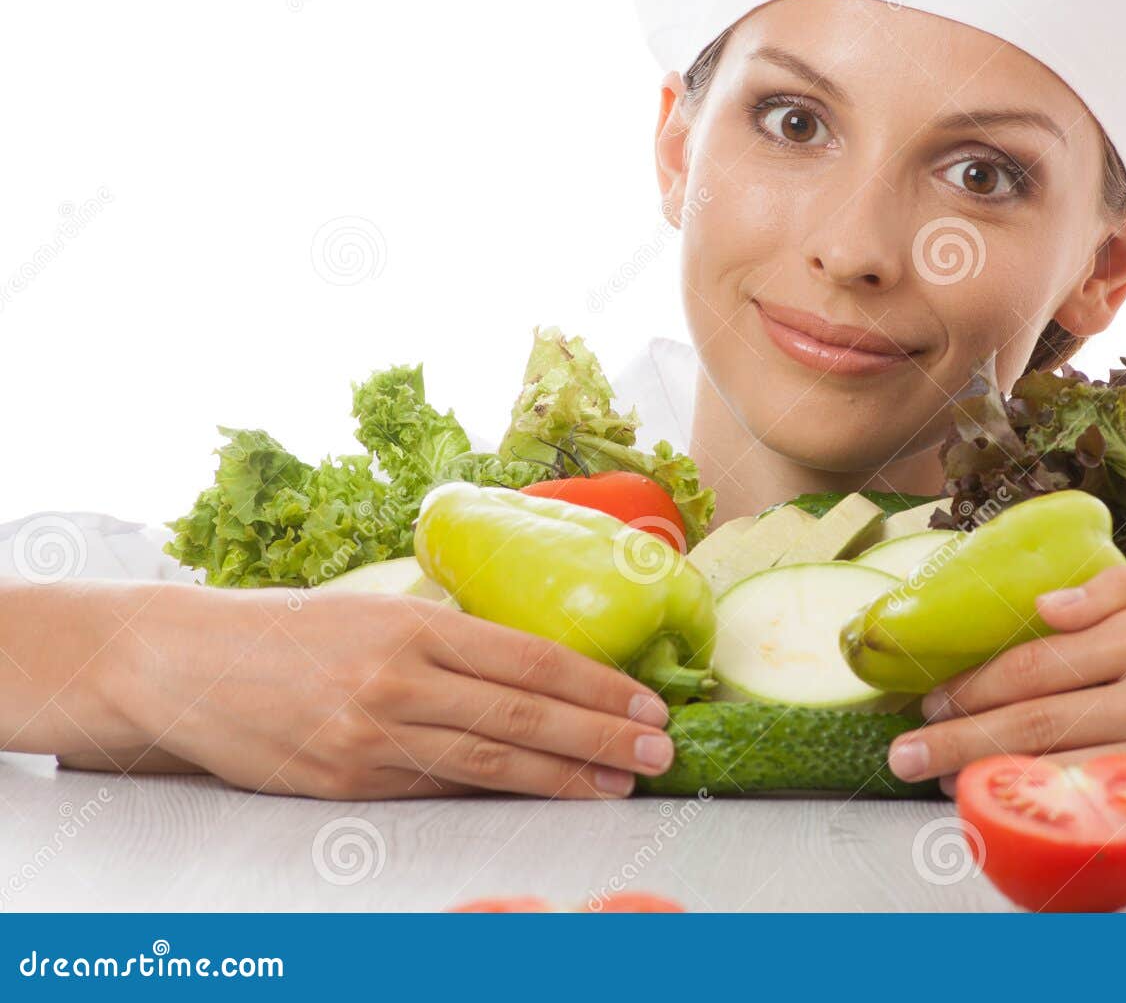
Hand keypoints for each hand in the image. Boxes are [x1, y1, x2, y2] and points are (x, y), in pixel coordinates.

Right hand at [93, 582, 675, 799]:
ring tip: (621, 782)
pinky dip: (500, 793)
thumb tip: (535, 671)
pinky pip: (439, 787)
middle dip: (603, 735)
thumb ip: (449, 640)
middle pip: (526, 714)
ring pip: (492, 762)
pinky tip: (545, 796)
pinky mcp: (348, 782)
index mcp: (414, 623)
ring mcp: (372, 736)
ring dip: (567, 776)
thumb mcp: (376, 610)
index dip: (598, 687)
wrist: (183, 663)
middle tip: (661, 750)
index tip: (647, 703)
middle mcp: (400, 679)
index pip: (531, 659)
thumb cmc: (289, 631)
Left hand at [886, 566, 1125, 811]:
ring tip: (939, 784)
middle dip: (956, 737)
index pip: (1038, 660)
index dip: (974, 683)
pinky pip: (1111, 802)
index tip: (928, 698)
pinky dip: (1056, 809)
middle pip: (1034, 718)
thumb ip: (1116, 592)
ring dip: (990, 779)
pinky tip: (1016, 812)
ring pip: (1062, 767)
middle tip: (902, 752)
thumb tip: (1040, 609)